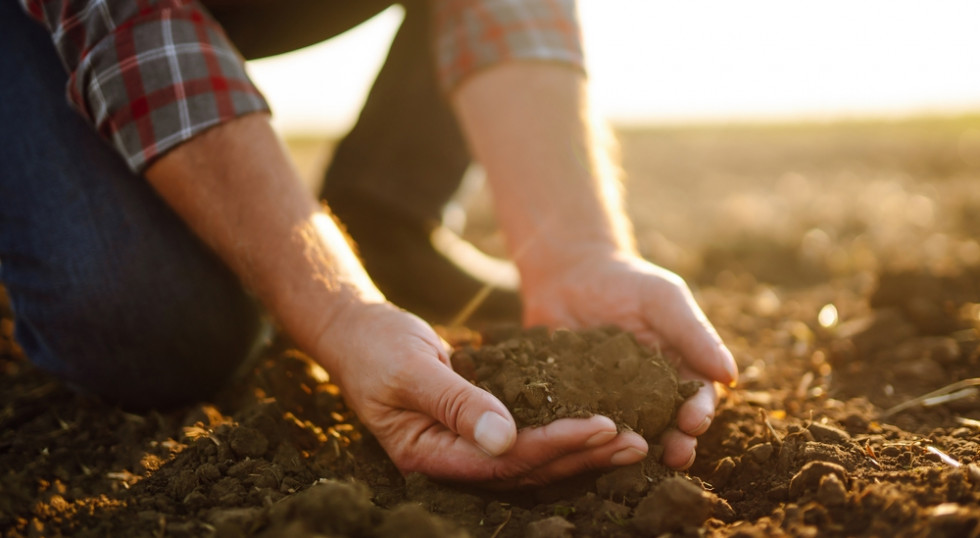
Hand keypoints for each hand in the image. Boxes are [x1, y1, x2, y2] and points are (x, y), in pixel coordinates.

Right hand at [314, 301, 648, 486]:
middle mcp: (451, 462)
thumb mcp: (411, 368)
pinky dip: (563, 435)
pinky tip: (599, 428)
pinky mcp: (478, 431)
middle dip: (582, 457)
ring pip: (532, 460)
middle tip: (636, 443)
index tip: (602, 426)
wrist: (358, 334)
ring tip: (631, 442)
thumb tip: (504, 440)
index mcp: (428, 456)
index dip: (555, 446)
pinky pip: (527, 441)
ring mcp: (465, 449)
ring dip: (581, 453)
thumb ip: (456, 404)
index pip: (504, 462)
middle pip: (526, 470)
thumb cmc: (377, 346)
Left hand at [521, 252, 737, 468]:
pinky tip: (587, 440)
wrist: (570, 272)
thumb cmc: (627, 282)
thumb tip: (730, 375)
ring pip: (628, 432)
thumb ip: (695, 334)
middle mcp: (648, 394)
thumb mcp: (664, 299)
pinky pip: (583, 421)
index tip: (694, 423)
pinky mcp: (575, 402)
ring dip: (635, 447)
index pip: (696, 399)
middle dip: (675, 443)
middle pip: (668, 426)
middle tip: (675, 456)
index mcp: (678, 371)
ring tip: (634, 455)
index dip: (699, 414)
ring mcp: (611, 401)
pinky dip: (587, 432)